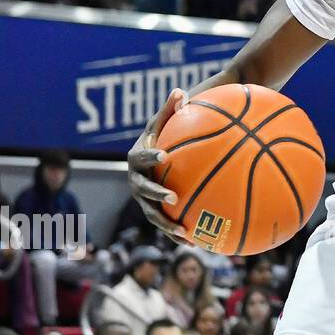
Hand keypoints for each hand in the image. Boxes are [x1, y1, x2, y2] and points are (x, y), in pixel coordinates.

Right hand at [125, 88, 189, 244]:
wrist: (156, 156)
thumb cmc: (164, 134)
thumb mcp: (166, 121)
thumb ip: (172, 109)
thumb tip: (180, 91)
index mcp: (137, 158)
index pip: (142, 158)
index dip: (151, 157)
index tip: (164, 156)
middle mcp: (136, 181)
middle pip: (143, 191)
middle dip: (157, 195)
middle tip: (174, 198)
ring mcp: (144, 199)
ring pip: (152, 215)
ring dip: (167, 225)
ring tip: (185, 232)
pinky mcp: (155, 211)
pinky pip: (167, 224)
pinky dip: (179, 233)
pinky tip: (199, 242)